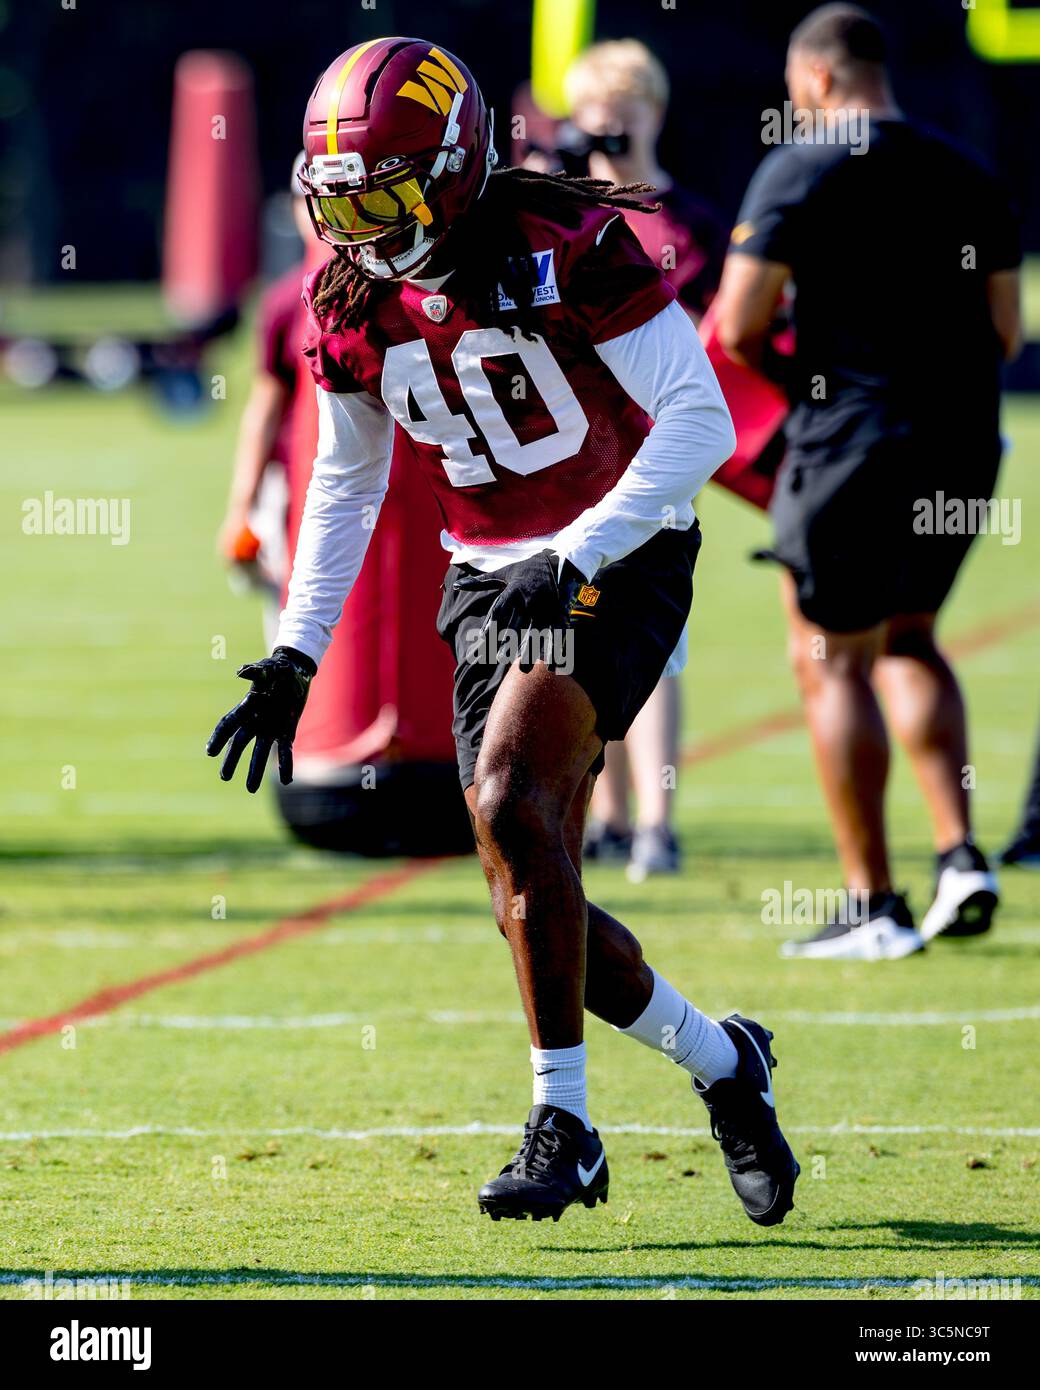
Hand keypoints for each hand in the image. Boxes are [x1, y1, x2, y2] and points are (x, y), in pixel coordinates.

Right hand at [206, 646, 315, 792]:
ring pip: (260, 753)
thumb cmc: (278, 668)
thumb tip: (241, 672)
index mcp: (247, 706)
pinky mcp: (286, 732)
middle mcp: (255, 721)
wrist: (296, 673)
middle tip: (225, 777)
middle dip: (232, 760)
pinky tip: (286, 781)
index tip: (210, 752)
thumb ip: (257, 671)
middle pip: (240, 744)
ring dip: (255, 770)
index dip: (219, 737)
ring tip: (250, 789)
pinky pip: (285, 752)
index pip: (229, 724)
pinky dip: (285, 766)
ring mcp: (270, 728)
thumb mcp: (269, 668)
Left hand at [460, 550, 586, 673]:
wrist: (558, 561)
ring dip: (531, 651)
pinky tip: (552, 665)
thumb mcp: (502, 573)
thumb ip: (480, 583)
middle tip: (501, 659)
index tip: (483, 638)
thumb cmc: (524, 569)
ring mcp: (546, 608)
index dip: (492, 623)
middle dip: (510, 642)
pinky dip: (555, 649)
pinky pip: (557, 634)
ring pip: (537, 632)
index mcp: (514, 589)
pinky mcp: (559, 613)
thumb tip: (456, 585)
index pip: (500, 608)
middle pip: (518, 624)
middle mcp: (529, 599)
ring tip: (523, 669)